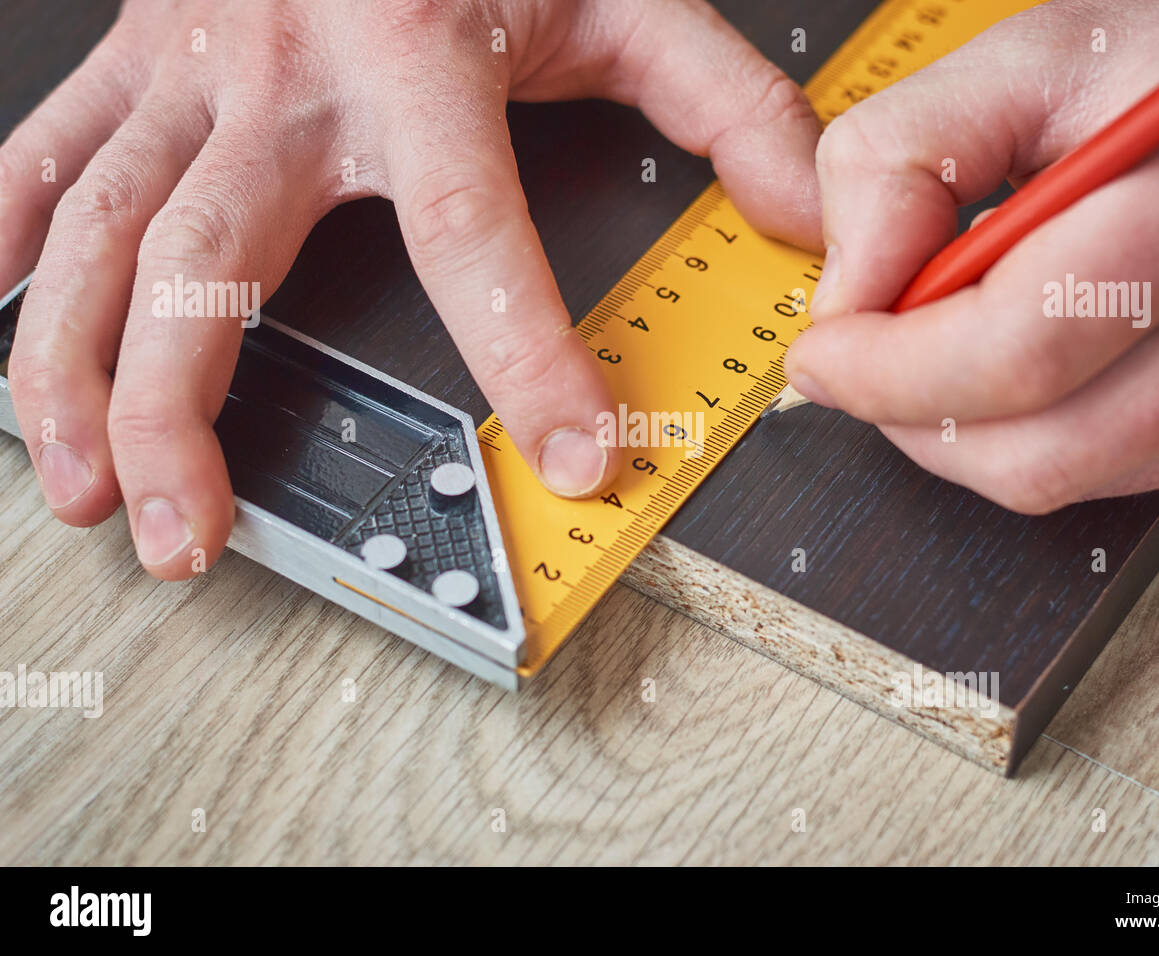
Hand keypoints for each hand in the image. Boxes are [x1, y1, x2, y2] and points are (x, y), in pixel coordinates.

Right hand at [0, 0, 820, 577]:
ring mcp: (188, 69)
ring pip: (96, 234)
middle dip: (184, 412)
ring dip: (69, 370)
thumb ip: (726, 104)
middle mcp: (281, 76)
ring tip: (85, 486)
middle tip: (193, 532)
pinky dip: (2, 243)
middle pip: (210, 265)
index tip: (571, 456)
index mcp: (415, 62)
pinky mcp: (133, 59)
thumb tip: (811, 212)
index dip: (526, 355)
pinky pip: (39, 157)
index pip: (473, 235)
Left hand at [784, 0, 1158, 513]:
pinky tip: (1057, 360)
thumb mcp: (1047, 54)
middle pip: (1034, 453)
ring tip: (961, 341)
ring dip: (972, 431)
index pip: (1012, 353)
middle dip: (909, 418)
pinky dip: (1049, 434)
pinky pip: (1120, 482)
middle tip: (866, 366)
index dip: (887, 371)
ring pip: (1067, 482)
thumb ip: (907, 152)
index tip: (826, 352)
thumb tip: (847, 286)